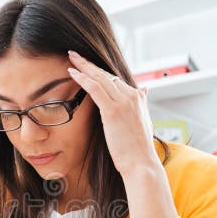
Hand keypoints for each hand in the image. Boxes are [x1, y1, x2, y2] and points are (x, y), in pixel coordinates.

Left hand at [66, 50, 157, 176]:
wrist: (141, 163)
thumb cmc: (138, 148)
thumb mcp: (143, 121)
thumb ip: (141, 104)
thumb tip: (144, 89)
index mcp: (137, 98)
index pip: (114, 79)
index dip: (99, 72)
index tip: (88, 66)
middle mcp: (132, 95)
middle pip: (106, 74)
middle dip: (89, 63)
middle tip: (75, 54)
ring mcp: (123, 102)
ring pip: (100, 78)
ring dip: (83, 66)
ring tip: (71, 58)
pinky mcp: (113, 110)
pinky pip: (95, 89)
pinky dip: (83, 79)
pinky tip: (73, 73)